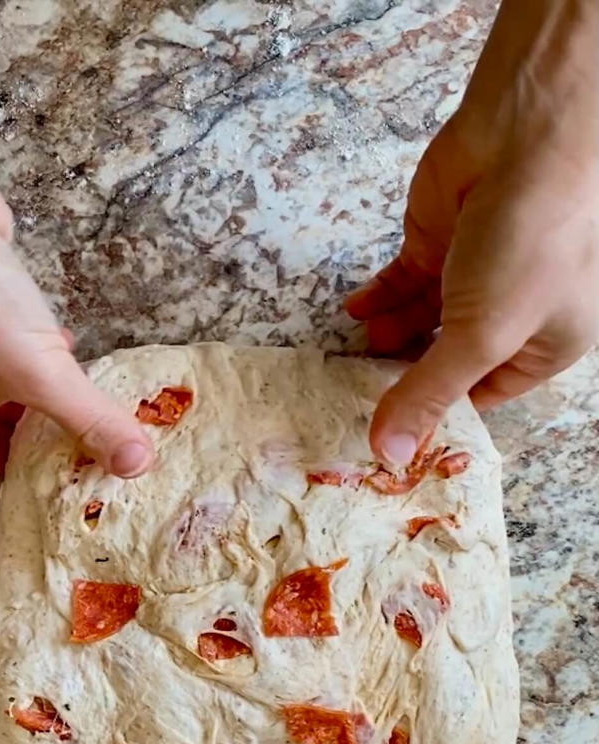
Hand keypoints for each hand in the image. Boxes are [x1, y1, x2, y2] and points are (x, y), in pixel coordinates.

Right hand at [0, 166, 153, 476]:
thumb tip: (137, 464)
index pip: (9, 468)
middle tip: (118, 431)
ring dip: (58, 386)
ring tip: (106, 393)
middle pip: (16, 428)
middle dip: (64, 424)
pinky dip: (44, 351)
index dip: (59, 467)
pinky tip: (71, 344)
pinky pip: (15, 347)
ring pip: (18, 385)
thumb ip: (90, 419)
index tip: (109, 465)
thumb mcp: (39, 374)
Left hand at [346, 2, 598, 466]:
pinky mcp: (437, 243)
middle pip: (445, 361)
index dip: (436, 416)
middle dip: (404, 377)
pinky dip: (378, 299)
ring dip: (386, 341)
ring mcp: (471, 276)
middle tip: (357, 398)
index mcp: (543, 347)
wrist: (527, 136)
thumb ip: (430, 393)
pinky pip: (402, 283)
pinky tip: (353, 314)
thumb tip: (391, 455)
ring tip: (352, 356)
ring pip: (420, 324)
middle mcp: (509, 316)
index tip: (387, 435)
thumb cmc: (530, 242)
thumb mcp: (483, 333)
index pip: (480, 398)